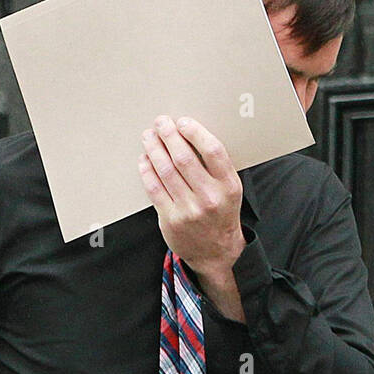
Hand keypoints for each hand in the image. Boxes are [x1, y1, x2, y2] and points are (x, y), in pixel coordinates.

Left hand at [138, 116, 245, 278]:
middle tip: (160, 123)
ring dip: (154, 149)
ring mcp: (189, 210)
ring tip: (149, 137)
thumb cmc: (220, 214)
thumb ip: (216, 167)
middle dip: (168, 135)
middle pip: (184, 158)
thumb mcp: (229, 190)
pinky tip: (144, 160)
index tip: (183, 121)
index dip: (195, 132)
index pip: (212, 151)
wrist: (215, 252)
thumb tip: (189, 134)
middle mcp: (209, 198)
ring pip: (165, 171)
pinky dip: (146, 171)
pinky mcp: (171, 220)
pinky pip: (154, 189)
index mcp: (228, 186)